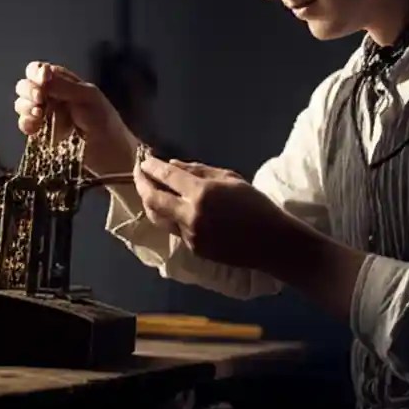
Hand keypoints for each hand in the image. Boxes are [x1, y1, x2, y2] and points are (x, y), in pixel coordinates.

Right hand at [14, 61, 137, 174]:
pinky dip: (26, 123)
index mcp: (62, 82)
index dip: (36, 73)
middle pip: (25, 86)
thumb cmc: (104, 120)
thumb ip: (63, 86)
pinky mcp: (42, 134)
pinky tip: (35, 127)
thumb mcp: (88, 96)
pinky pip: (25, 125)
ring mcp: (45, 116)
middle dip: (29, 90)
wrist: (109, 152)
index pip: (38, 70)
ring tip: (39, 114)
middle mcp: (50, 96)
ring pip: (21, 104)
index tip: (43, 79)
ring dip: (25, 106)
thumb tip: (41, 75)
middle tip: (40, 99)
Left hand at [133, 156, 286, 269]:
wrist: (270, 241)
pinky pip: (174, 229)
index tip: (144, 160)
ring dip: (149, 202)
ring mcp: (189, 234)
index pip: (166, 176)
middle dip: (141, 183)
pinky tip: (174, 208)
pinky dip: (171, 216)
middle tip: (138, 172)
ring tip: (148, 190)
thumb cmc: (255, 204)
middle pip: (152, 198)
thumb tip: (172, 165)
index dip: (151, 166)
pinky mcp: (192, 248)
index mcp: (202, 192)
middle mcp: (190, 214)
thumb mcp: (230, 178)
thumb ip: (198, 170)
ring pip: (157, 217)